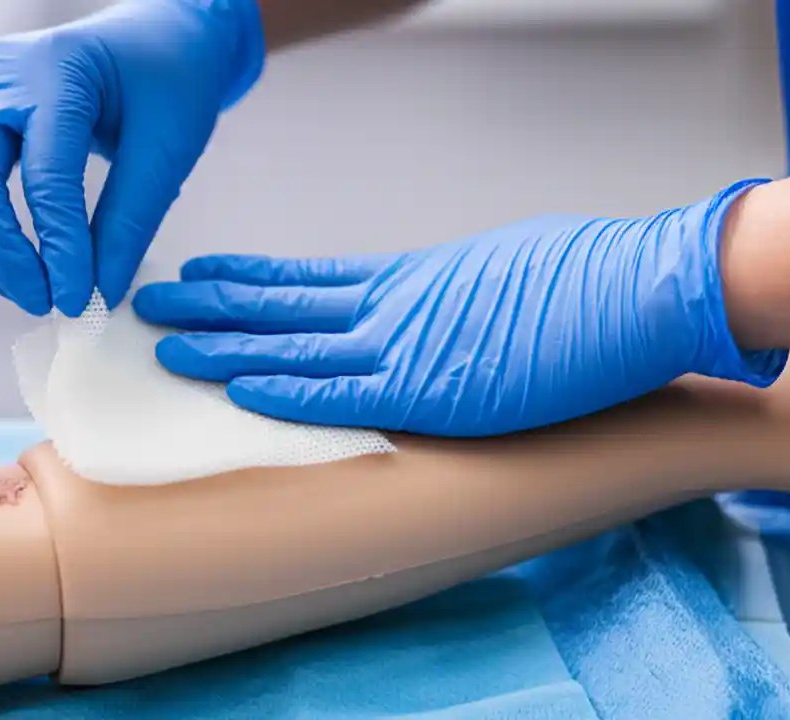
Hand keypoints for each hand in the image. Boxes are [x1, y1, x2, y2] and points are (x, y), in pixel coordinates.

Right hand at [0, 0, 264, 315]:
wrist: (156, 38)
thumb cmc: (170, 80)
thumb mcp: (169, 146)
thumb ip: (130, 221)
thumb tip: (98, 294)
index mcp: (56, 71)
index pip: (44, 176)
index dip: (59, 248)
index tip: (77, 302)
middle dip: (2, 255)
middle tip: (46, 303)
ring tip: (30, 292)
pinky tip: (2, 268)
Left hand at [133, 181, 786, 436]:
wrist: (641, 290)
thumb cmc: (585, 282)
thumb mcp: (496, 277)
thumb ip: (447, 298)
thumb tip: (432, 310)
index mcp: (408, 282)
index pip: (307, 282)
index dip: (248, 279)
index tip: (202, 271)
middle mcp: (392, 310)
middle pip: (281, 306)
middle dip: (211, 307)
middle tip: (148, 301)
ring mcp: (406, 347)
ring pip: (294, 349)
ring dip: (226, 349)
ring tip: (166, 342)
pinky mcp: (430, 390)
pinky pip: (341, 394)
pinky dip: (286, 392)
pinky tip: (237, 389)